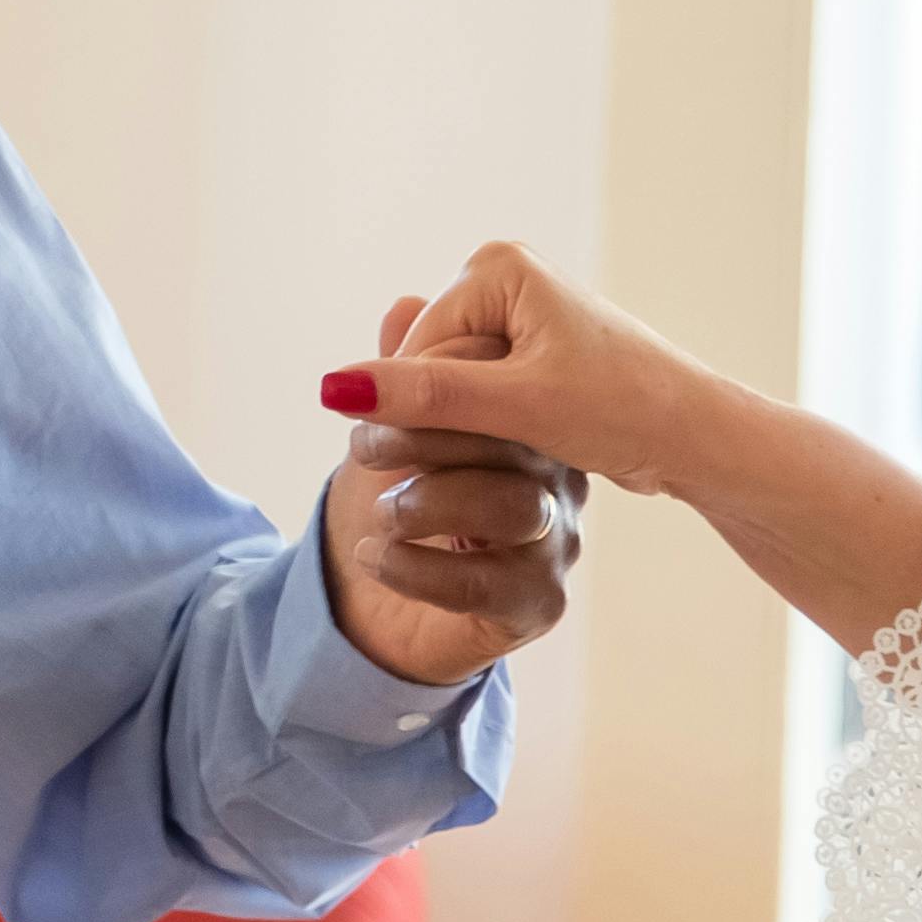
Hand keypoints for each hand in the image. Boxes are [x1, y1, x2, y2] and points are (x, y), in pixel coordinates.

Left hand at [316, 288, 583, 685]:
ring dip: (426, 501)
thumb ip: (404, 382)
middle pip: (515, 442)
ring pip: (510, 506)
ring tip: (378, 513)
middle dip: (425, 435)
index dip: (434, 382)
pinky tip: (373, 556)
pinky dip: (416, 566)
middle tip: (361, 448)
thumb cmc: (400, 515)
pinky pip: (486, 581)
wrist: (387, 615)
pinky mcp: (539, 602)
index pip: (503, 386)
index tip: (369, 395)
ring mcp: (559, 541)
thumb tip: (403, 306)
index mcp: (530, 425)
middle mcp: (559, 478)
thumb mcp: (392, 440)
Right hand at [326, 244, 921, 661]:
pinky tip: (514, 463)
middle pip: (433, 367)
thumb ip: (423, 397)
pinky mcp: (537, 353)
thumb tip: (332, 387)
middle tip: (482, 470)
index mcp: (497, 267)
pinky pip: (485, 395)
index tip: (436, 467)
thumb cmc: (621, 409)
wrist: (699, 436)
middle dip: (447, 423)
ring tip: (504, 468)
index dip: (419, 414)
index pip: (417, 351)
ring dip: (469, 434)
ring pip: (457, 389)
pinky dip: (492, 433)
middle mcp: (506, 279)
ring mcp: (523, 316)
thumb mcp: (516, 407)